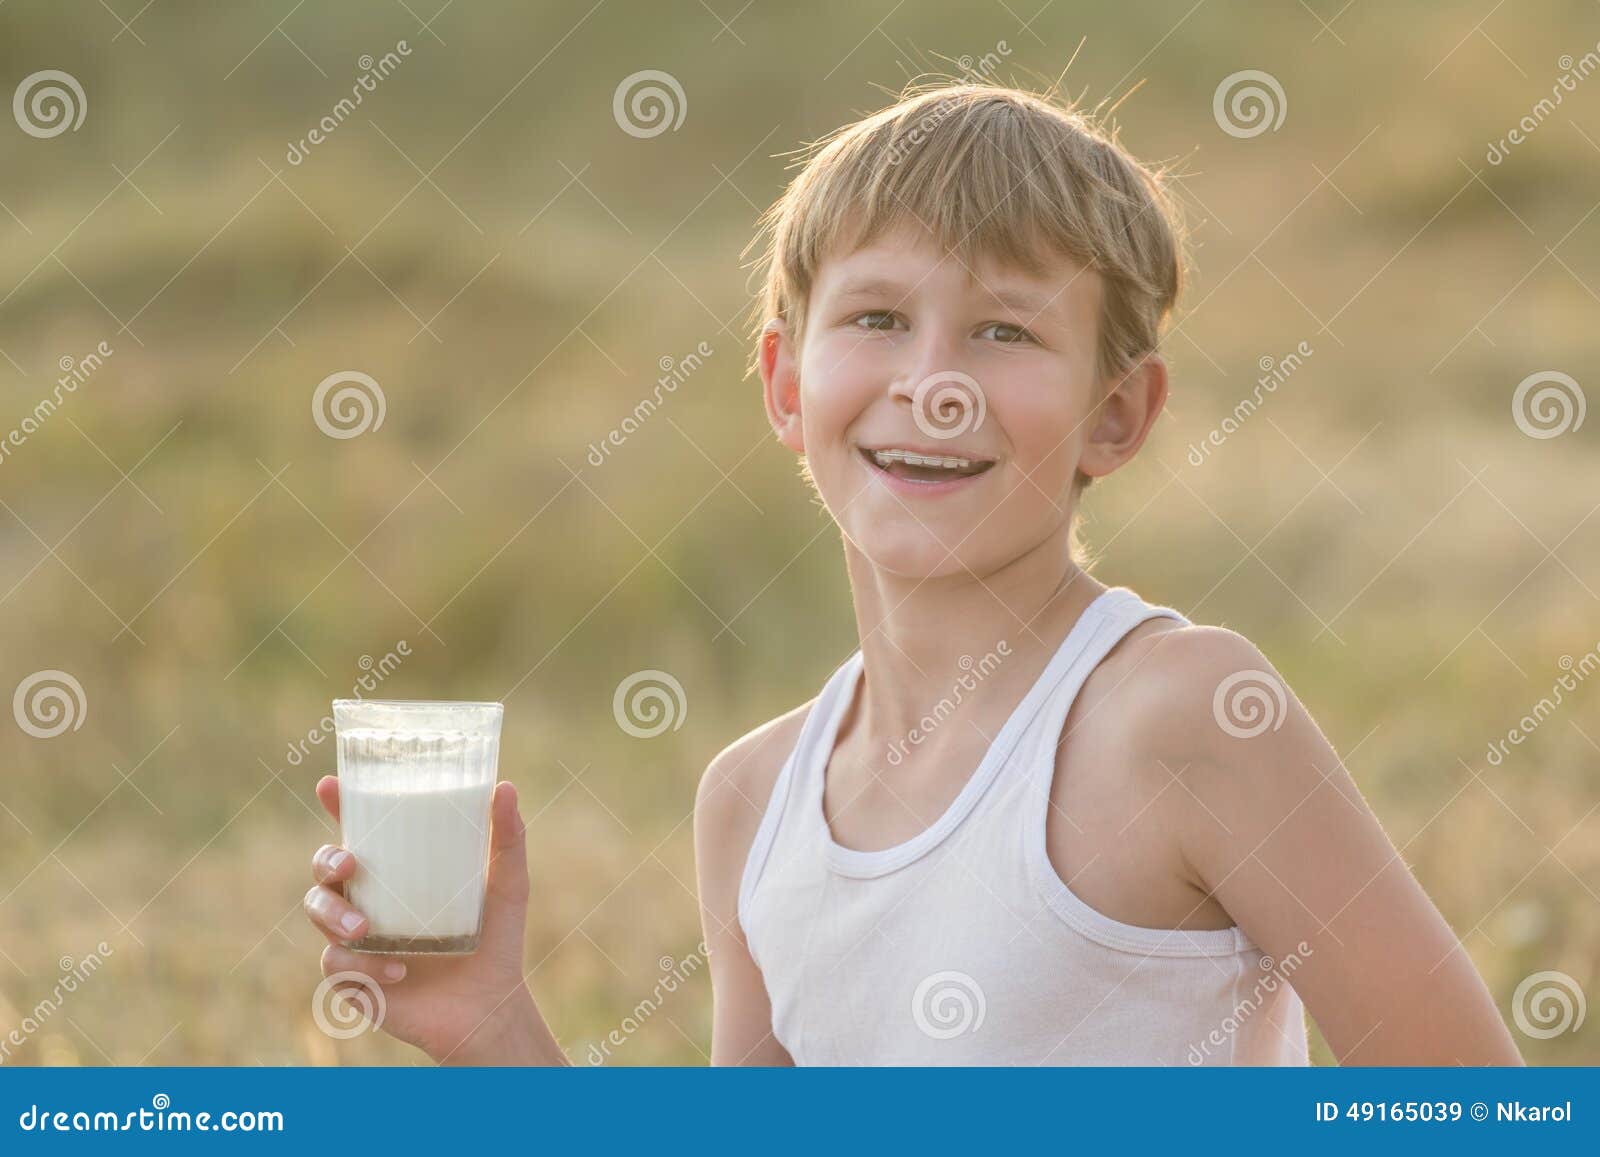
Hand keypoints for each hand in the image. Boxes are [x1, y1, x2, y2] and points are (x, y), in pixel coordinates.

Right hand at [303, 776, 566, 1063]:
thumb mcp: (508, 884)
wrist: (490, 1007)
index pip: (360, 830)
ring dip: (332, 914)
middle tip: (349, 864)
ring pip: (317, 913)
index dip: (339, 805)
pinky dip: (365, 965)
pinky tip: (399, 972)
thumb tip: (506, 786)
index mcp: (396, 871)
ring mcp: (356, 939)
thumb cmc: (497, 940)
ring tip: (364, 926)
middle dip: (325, 860)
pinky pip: (338, 964)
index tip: (329, 785)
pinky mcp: (353, 978)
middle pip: (324, 869)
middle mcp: (368, 899)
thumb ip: (508, 838)